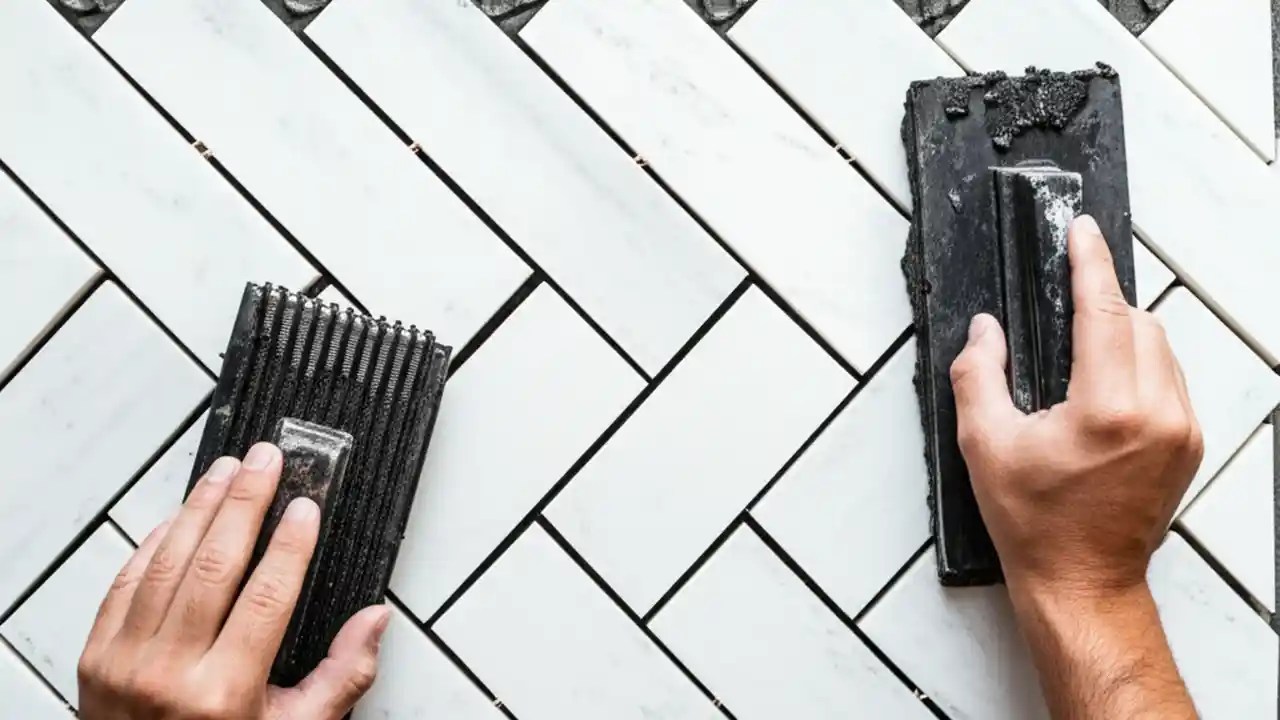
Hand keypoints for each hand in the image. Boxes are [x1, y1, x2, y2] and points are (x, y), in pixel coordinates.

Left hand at [78, 442, 389, 718]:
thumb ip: (342, 677)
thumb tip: (374, 620)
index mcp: (224, 695)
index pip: (265, 596)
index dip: (290, 545)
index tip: (306, 507)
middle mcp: (169, 674)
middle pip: (214, 565)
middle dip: (245, 501)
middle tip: (267, 460)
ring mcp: (126, 662)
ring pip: (167, 562)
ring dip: (200, 507)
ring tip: (227, 470)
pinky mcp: (96, 656)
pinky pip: (126, 581)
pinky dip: (154, 541)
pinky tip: (181, 515)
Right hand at [950, 214, 1202, 598]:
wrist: (1080, 582)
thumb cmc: (1033, 523)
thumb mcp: (983, 445)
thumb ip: (979, 374)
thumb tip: (986, 330)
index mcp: (1108, 409)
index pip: (1104, 312)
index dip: (1090, 264)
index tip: (1081, 230)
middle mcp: (1157, 415)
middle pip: (1138, 322)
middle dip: (1101, 302)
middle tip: (1064, 298)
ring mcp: (1181, 431)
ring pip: (1160, 347)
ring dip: (1122, 333)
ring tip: (1078, 348)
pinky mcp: (1189, 445)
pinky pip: (1169, 379)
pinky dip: (1139, 365)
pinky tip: (1103, 384)